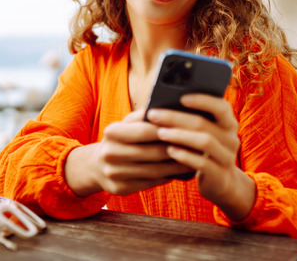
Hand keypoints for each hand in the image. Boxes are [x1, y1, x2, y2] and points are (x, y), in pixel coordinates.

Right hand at [65, 110, 192, 196]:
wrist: (97, 165)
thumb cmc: (122, 139)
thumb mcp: (127, 123)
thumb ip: (146, 116)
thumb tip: (172, 108)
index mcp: (112, 132)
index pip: (145, 130)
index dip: (168, 129)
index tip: (190, 128)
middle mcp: (109, 153)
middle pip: (152, 152)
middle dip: (177, 149)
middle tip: (199, 147)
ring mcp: (113, 173)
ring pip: (154, 170)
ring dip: (177, 165)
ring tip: (196, 159)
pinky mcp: (119, 189)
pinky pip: (150, 182)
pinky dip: (168, 176)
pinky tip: (181, 171)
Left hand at [145, 94, 254, 220]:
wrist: (220, 182)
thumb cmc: (204, 152)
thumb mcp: (204, 134)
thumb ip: (193, 120)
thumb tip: (164, 106)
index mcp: (228, 124)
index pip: (221, 106)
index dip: (202, 100)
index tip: (181, 97)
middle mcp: (231, 138)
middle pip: (204, 123)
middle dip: (176, 117)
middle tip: (154, 115)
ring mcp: (227, 157)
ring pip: (204, 141)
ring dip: (179, 135)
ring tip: (160, 133)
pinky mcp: (219, 175)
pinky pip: (202, 163)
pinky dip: (185, 155)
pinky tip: (170, 150)